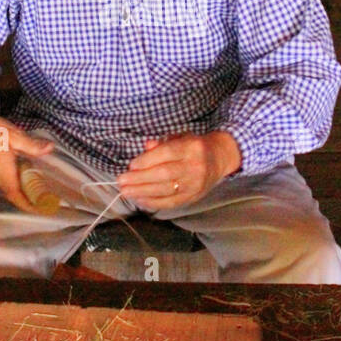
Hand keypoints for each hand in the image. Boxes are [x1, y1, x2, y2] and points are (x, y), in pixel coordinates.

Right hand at [0, 105, 53, 211]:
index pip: (15, 194)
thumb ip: (31, 144)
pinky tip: (22, 178)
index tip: (40, 209)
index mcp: (2, 168)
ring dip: (20, 193)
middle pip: (11, 194)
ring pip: (6, 189)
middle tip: (44, 201)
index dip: (27, 205)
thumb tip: (50, 148)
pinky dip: (13, 185)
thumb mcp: (14, 134)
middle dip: (27, 201)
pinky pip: (1, 183)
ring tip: (36, 192)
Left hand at [116, 131, 241, 210]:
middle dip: (140, 179)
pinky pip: (171, 202)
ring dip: (142, 192)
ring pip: (166, 190)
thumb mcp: (180, 137)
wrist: (219, 159)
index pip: (167, 154)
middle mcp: (195, 166)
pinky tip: (140, 200)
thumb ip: (162, 143)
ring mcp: (195, 184)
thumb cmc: (194, 146)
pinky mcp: (194, 197)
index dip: (147, 161)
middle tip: (121, 181)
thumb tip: (145, 147)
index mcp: (192, 147)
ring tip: (126, 191)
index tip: (131, 165)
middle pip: (164, 174)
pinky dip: (153, 202)